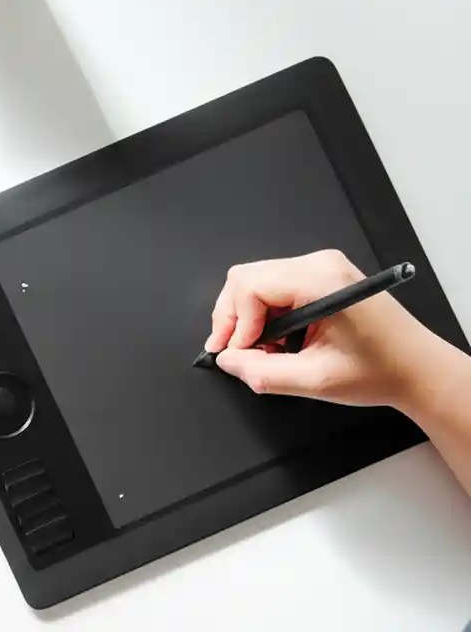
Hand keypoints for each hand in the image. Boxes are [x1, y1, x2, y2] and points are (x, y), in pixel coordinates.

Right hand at [204, 249, 462, 408]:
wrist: (416, 367)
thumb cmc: (380, 370)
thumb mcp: (314, 381)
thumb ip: (262, 373)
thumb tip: (227, 361)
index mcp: (322, 281)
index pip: (250, 286)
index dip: (234, 323)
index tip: (236, 353)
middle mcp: (320, 264)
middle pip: (246, 278)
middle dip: (234, 319)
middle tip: (237, 353)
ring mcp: (320, 266)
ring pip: (254, 281)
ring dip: (248, 319)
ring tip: (263, 351)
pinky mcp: (320, 275)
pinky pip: (272, 286)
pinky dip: (263, 315)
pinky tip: (277, 341)